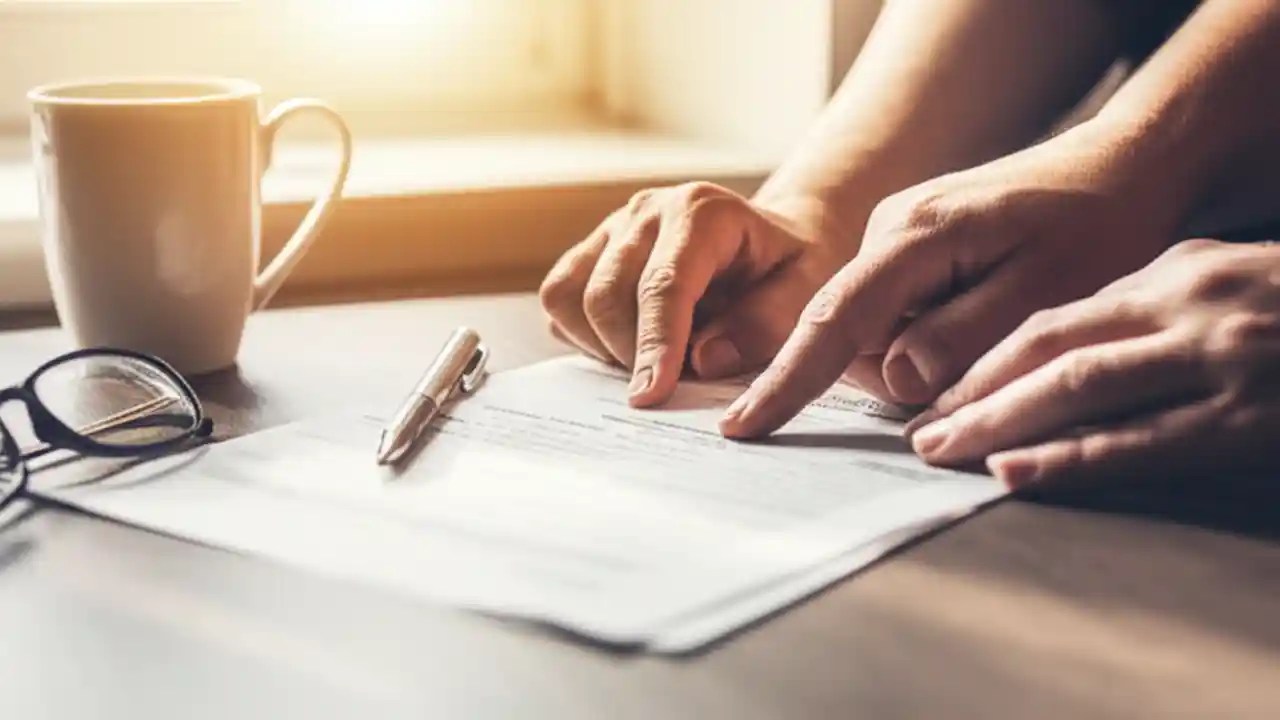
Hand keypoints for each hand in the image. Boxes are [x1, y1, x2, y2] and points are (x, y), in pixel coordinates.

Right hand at [539, 183, 847, 406]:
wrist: (772, 241)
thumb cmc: (791, 267)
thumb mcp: (807, 290)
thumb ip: (766, 324)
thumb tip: (704, 360)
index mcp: (702, 212)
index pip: (663, 285)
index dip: (655, 345)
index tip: (651, 395)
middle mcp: (647, 211)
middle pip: (606, 295)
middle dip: (630, 355)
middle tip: (669, 387)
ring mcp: (611, 229)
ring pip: (569, 298)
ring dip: (602, 346)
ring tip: (653, 360)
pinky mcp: (589, 252)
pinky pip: (560, 303)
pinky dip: (586, 337)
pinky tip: (632, 345)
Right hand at [719, 123, 1181, 437]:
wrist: (1120, 166)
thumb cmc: (1097, 226)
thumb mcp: (1046, 292)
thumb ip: (963, 339)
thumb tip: (897, 383)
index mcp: (913, 236)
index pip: (836, 321)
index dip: (789, 381)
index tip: (742, 428)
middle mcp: (887, 231)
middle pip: (856, 338)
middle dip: (906, 374)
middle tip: (996, 356)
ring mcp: (894, 239)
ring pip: (878, 333)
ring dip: (926, 357)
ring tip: (1003, 321)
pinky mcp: (910, 253)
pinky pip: (898, 317)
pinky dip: (933, 338)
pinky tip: (987, 316)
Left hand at [908, 239, 1279, 487]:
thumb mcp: (1227, 284)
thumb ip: (1154, 310)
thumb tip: (1068, 352)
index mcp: (1176, 274)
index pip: (1052, 317)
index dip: (986, 359)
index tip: (938, 393)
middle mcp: (1187, 306)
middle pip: (1050, 347)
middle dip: (974, 391)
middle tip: (917, 429)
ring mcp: (1219, 360)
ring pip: (1081, 388)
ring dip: (1000, 421)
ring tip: (942, 451)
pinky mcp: (1248, 418)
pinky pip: (1142, 442)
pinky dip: (1072, 458)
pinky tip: (1017, 470)